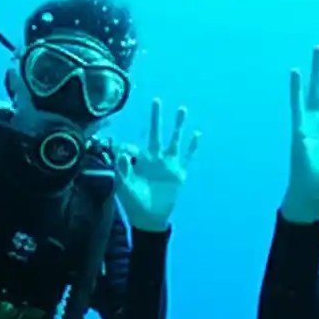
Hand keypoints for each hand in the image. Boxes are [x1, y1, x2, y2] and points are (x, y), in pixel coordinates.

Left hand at [115, 98, 199, 232]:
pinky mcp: (179, 173)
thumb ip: (122, 169)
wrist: (149, 218)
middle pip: (156, 133)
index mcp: (139, 161)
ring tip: (182, 108)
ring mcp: (168, 165)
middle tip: (156, 100)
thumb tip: (123, 152)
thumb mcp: (123, 186)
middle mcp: (154, 159)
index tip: (124, 150)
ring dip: (178, 125)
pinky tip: (196, 134)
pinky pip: (187, 157)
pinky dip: (192, 146)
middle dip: (156, 117)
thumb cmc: (133, 202)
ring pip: (174, 140)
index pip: (135, 145)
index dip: (128, 146)